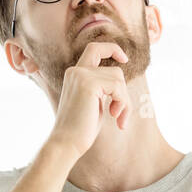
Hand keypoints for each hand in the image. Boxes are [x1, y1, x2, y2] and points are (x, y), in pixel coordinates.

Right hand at [47, 40, 130, 160]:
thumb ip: (103, 89)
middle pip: (115, 69)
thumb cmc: (81, 129)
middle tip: (121, 112)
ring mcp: (81, 76)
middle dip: (124, 91)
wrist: (66, 143)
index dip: (112, 49)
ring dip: (124, 101)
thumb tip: (121, 83)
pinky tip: (115, 118)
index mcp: (75, 74)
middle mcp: (76, 71)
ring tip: (117, 118)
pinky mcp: (89, 84)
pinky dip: (123, 103)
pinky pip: (118, 87)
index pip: (95, 48)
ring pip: (119, 79)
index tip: (125, 59)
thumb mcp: (94, 103)